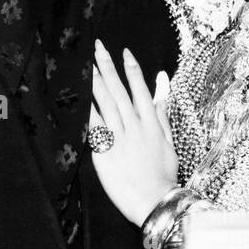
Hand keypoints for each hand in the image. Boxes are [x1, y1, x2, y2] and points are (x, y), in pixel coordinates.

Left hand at [89, 40, 177, 226]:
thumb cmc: (163, 175)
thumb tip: (162, 93)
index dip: (132, 70)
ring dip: (96, 83)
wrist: (155, 201)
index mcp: (151, 124)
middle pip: (119, 91)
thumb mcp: (168, 143)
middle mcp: (135, 126)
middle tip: (97, 47)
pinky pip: (94, 127)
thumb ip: (162, 116)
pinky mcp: (106, 152)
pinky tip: (79, 99)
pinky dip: (87, 111)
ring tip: (87, 65)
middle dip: (108, 67)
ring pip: (106, 104)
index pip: (140, 90)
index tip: (124, 53)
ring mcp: (120, 138)